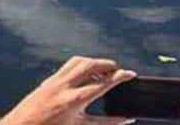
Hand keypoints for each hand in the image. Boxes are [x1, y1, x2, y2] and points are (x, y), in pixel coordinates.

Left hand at [0, 56, 137, 124]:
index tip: (131, 74)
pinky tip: (85, 75)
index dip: (119, 76)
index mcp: (74, 100)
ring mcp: (54, 81)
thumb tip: (127, 120)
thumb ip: (106, 123)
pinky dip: (80, 66)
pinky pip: (67, 66)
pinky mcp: (48, 81)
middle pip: (91, 65)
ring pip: (78, 61)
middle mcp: (63, 86)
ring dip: (93, 62)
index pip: (102, 83)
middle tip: (118, 70)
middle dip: (107, 64)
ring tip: (103, 70)